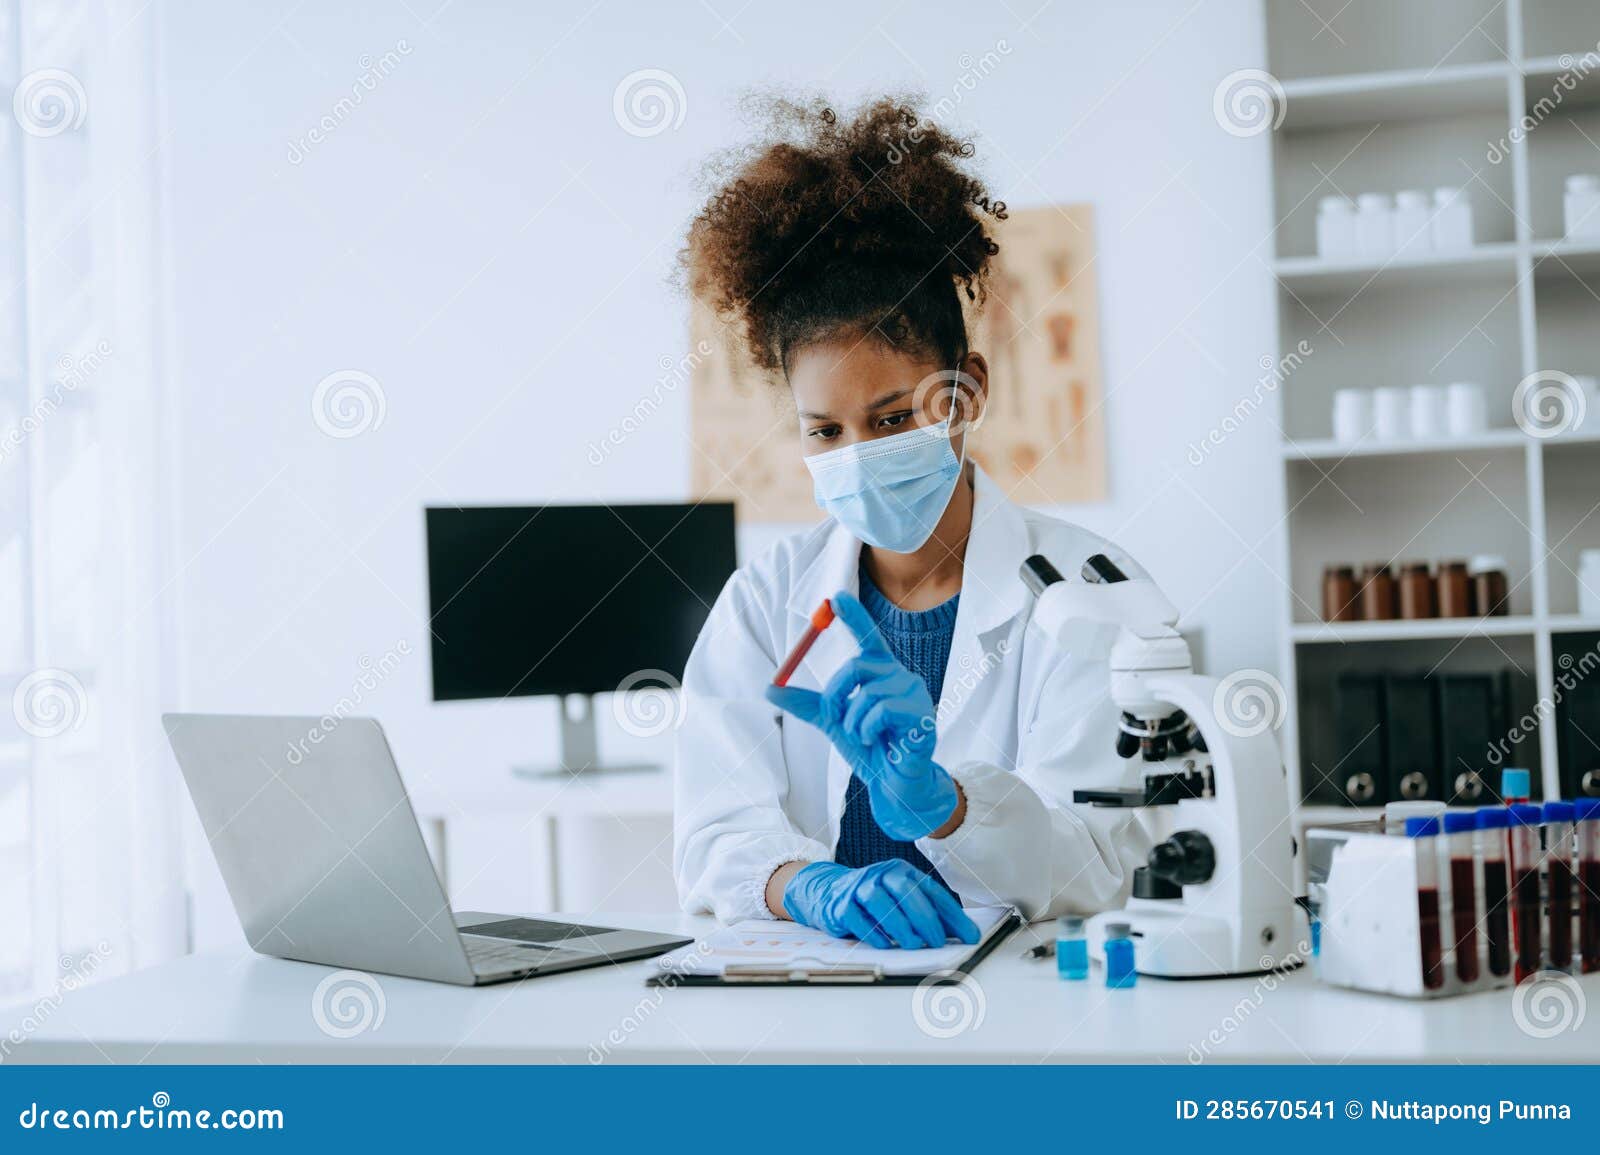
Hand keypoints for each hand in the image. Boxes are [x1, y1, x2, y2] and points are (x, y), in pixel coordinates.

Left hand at [765, 591, 959, 839]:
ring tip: (866, 736)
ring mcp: (913, 693)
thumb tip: (769, 687)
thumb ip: (806, 703)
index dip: (853, 616)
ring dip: (853, 722)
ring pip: (865, 694)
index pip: (867, 637)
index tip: (834, 598)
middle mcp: (899, 676)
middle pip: (855, 665)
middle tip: (834, 717)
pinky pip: (880, 712)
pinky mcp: (920, 714)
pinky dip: (868, 730)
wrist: (893, 783)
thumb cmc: (870, 748)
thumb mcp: (833, 721)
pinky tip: (879, 741)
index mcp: (880, 672)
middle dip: (834, 694)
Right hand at [781, 860, 978, 948]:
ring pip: (881, 902)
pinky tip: (886, 945)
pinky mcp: (841, 905)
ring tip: (913, 944)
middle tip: (937, 940)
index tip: (969, 935)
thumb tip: (966, 934)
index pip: (932, 891)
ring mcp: (859, 888)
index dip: (952, 914)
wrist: (828, 892)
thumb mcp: (902, 900)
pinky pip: (858, 918)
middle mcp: (880, 875)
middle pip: (906, 892)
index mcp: (901, 871)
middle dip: (925, 918)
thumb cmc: (874, 899)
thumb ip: (931, 914)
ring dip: (899, 925)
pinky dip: (874, 932)